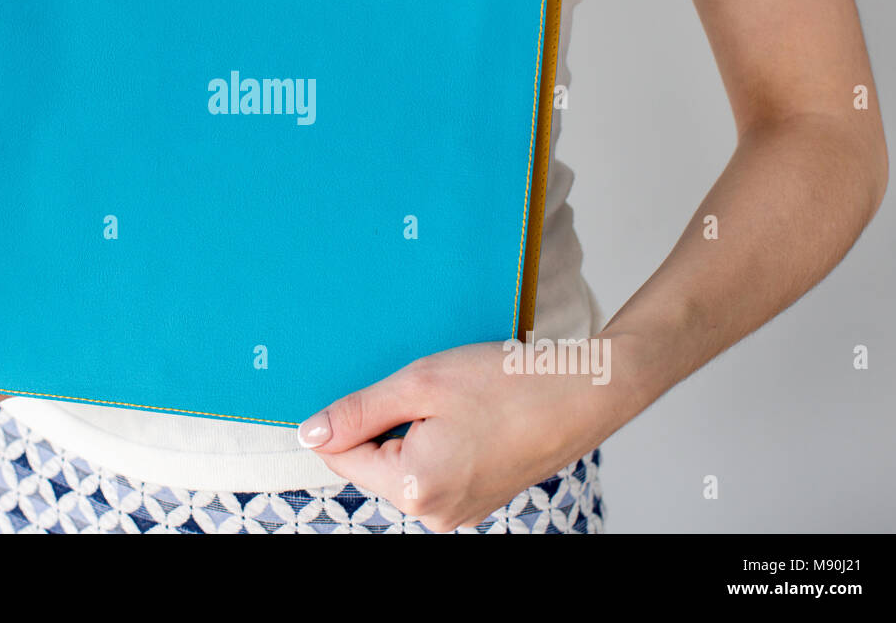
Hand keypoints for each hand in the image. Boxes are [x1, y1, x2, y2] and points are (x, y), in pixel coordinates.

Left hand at [296, 342, 620, 531]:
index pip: (343, 457)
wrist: (585, 391)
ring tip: (457, 402)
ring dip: (414, 430)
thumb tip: (310, 434)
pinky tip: (470, 416)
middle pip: (373, 463)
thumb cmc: (509, 382)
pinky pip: (433, 470)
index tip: (385, 388)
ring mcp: (458, 512)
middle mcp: (434, 514)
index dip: (352, 416)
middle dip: (387, 422)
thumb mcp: (421, 383)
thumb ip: (358, 412)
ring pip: (403, 465)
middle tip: (429, 389)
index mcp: (416, 488)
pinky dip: (438, 440)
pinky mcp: (476, 501)